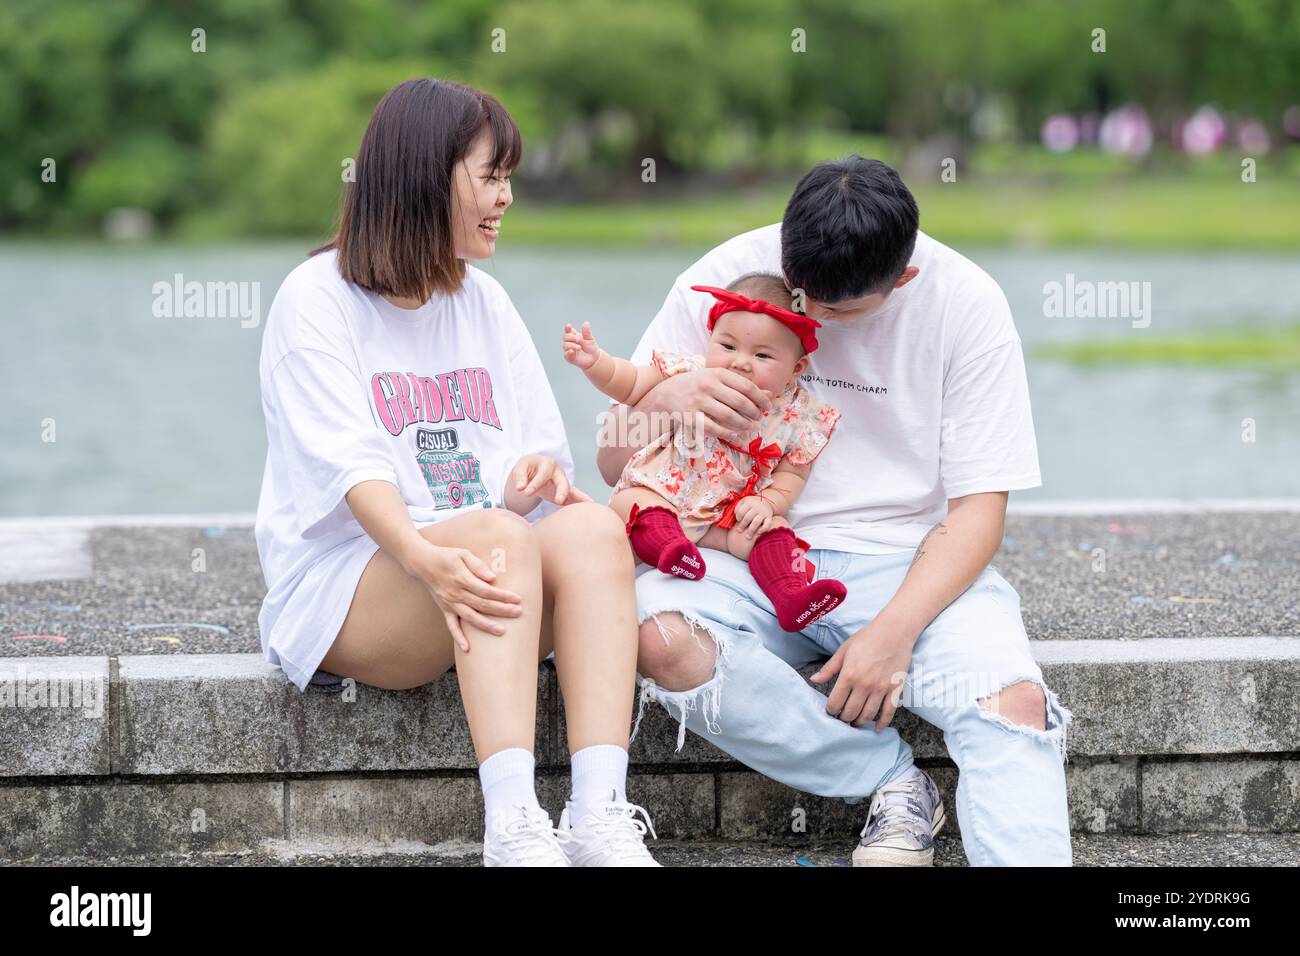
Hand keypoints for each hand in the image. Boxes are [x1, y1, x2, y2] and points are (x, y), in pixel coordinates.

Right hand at [406, 543, 523, 652]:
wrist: (422, 563)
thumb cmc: (447, 556)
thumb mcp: (463, 553)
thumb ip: (477, 565)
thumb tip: (492, 578)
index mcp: (462, 578)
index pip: (486, 590)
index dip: (502, 596)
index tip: (517, 599)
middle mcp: (455, 593)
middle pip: (482, 605)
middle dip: (502, 610)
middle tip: (519, 613)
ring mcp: (449, 603)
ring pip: (470, 618)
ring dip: (486, 625)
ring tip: (502, 631)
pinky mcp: (444, 609)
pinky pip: (451, 626)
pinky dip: (458, 637)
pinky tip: (467, 649)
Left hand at [511, 454, 592, 505]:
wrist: (534, 470)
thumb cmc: (527, 468)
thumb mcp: (520, 467)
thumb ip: (519, 476)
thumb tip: (520, 488)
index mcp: (548, 464)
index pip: (543, 475)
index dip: (535, 484)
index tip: (525, 493)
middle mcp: (559, 473)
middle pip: (563, 482)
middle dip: (561, 491)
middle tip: (558, 500)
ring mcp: (563, 483)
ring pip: (572, 491)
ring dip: (579, 498)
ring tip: (590, 504)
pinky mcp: (565, 493)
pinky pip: (574, 498)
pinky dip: (581, 503)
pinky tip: (590, 510)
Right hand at [562, 322, 601, 369]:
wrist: (594, 359)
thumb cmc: (591, 348)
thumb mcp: (590, 339)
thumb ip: (586, 332)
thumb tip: (586, 323)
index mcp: (574, 336)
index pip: (568, 330)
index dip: (567, 328)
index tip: (569, 326)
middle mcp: (570, 342)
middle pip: (565, 337)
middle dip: (571, 337)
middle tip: (578, 339)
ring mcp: (569, 350)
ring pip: (565, 345)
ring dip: (572, 345)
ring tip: (579, 347)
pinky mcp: (569, 357)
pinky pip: (566, 355)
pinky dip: (568, 352)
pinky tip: (572, 351)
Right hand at [644, 367, 772, 439]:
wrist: (665, 394)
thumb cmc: (697, 385)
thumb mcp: (717, 379)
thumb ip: (742, 386)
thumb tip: (769, 394)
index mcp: (717, 373)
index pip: (746, 386)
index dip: (761, 398)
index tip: (768, 407)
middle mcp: (708, 385)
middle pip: (740, 402)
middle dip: (754, 413)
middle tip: (759, 419)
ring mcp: (698, 401)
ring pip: (729, 416)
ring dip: (744, 424)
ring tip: (750, 427)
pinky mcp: (690, 417)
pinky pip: (714, 428)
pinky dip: (728, 433)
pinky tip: (735, 435)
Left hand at [732, 494, 775, 538]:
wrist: (764, 502)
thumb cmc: (750, 504)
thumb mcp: (743, 502)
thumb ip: (738, 507)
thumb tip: (734, 515)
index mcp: (749, 502)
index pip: (741, 511)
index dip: (738, 517)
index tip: (738, 520)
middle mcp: (757, 507)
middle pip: (748, 518)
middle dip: (742, 525)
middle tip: (739, 531)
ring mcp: (763, 512)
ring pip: (756, 522)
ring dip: (751, 530)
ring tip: (747, 537)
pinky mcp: (769, 517)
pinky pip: (767, 524)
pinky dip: (763, 529)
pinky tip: (758, 533)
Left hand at [809, 619, 915, 730]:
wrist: (894, 631)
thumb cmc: (867, 638)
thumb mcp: (844, 650)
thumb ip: (829, 668)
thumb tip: (814, 680)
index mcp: (848, 675)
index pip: (835, 702)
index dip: (831, 710)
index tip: (831, 711)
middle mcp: (864, 685)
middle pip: (851, 712)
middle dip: (844, 718)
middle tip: (842, 718)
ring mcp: (881, 688)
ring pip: (868, 715)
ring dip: (860, 722)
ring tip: (855, 722)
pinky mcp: (895, 689)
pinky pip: (889, 712)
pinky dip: (882, 723)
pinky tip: (876, 728)